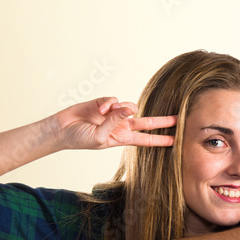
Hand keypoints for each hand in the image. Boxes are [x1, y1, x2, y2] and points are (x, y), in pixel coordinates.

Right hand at [52, 97, 177, 149]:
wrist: (62, 129)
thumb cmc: (79, 139)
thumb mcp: (99, 137)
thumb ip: (115, 122)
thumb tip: (130, 108)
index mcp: (122, 138)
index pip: (146, 139)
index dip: (160, 140)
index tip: (176, 141)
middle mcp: (121, 125)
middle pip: (146, 122)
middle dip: (162, 120)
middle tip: (178, 118)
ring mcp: (114, 113)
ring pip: (129, 106)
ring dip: (121, 108)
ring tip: (105, 112)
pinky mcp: (104, 102)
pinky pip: (114, 99)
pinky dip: (108, 102)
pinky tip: (99, 108)